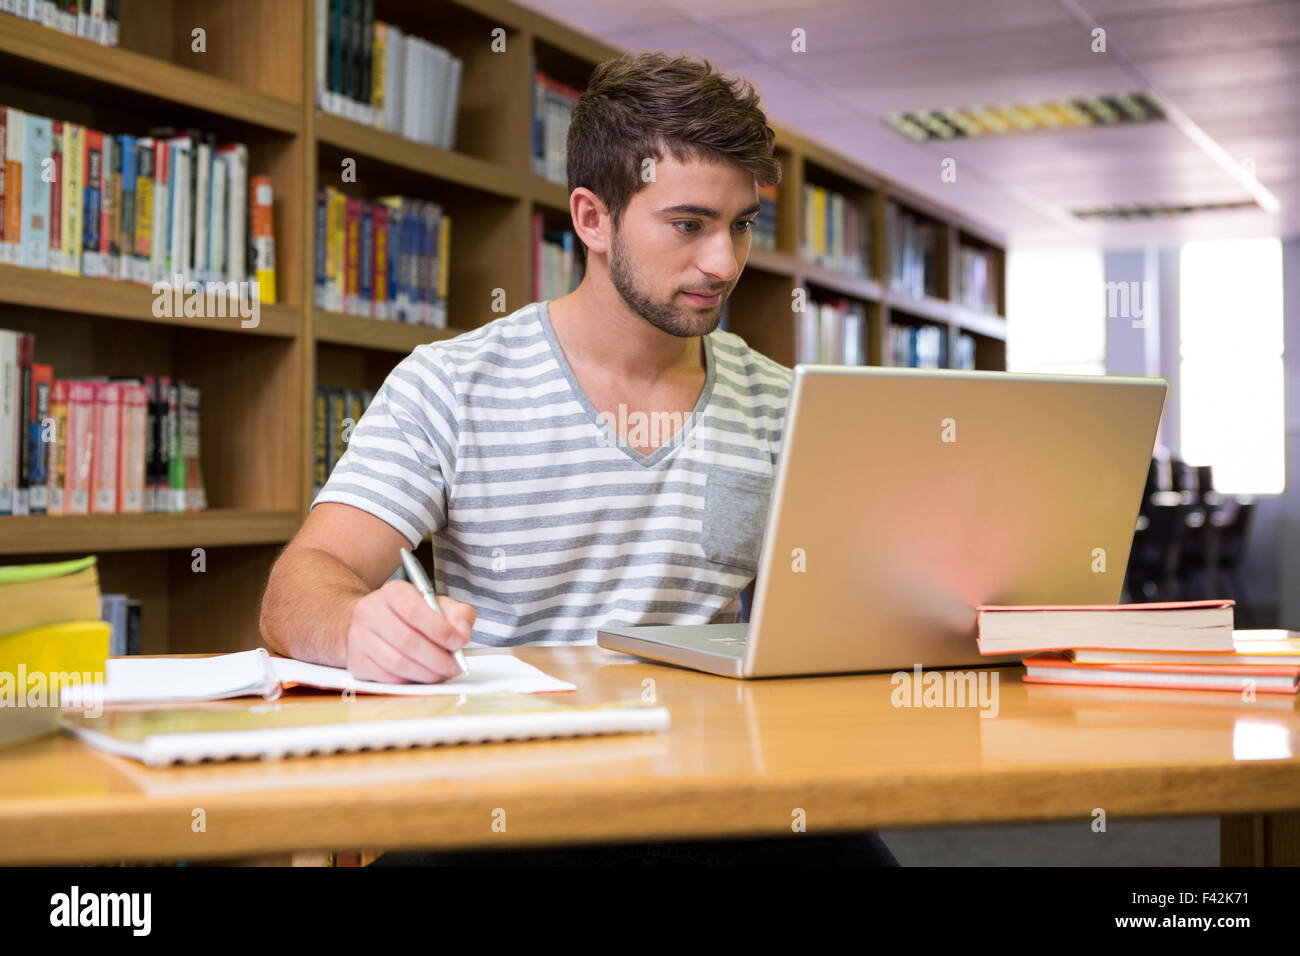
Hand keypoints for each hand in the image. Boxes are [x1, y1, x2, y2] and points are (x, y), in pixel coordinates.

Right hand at [344, 580, 476, 682]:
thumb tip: (462, 633)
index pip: (413, 610)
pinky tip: (423, 676)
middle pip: (407, 641)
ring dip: (426, 673)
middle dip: (437, 658)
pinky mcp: (356, 662)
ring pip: (397, 663)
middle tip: (455, 666)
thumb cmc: (410, 615)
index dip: (439, 629)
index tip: (459, 642)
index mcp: (392, 592)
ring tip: (442, 673)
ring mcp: (359, 638)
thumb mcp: (437, 605)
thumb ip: (458, 614)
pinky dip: (411, 680)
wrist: (370, 623)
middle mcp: (370, 612)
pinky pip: (388, 678)